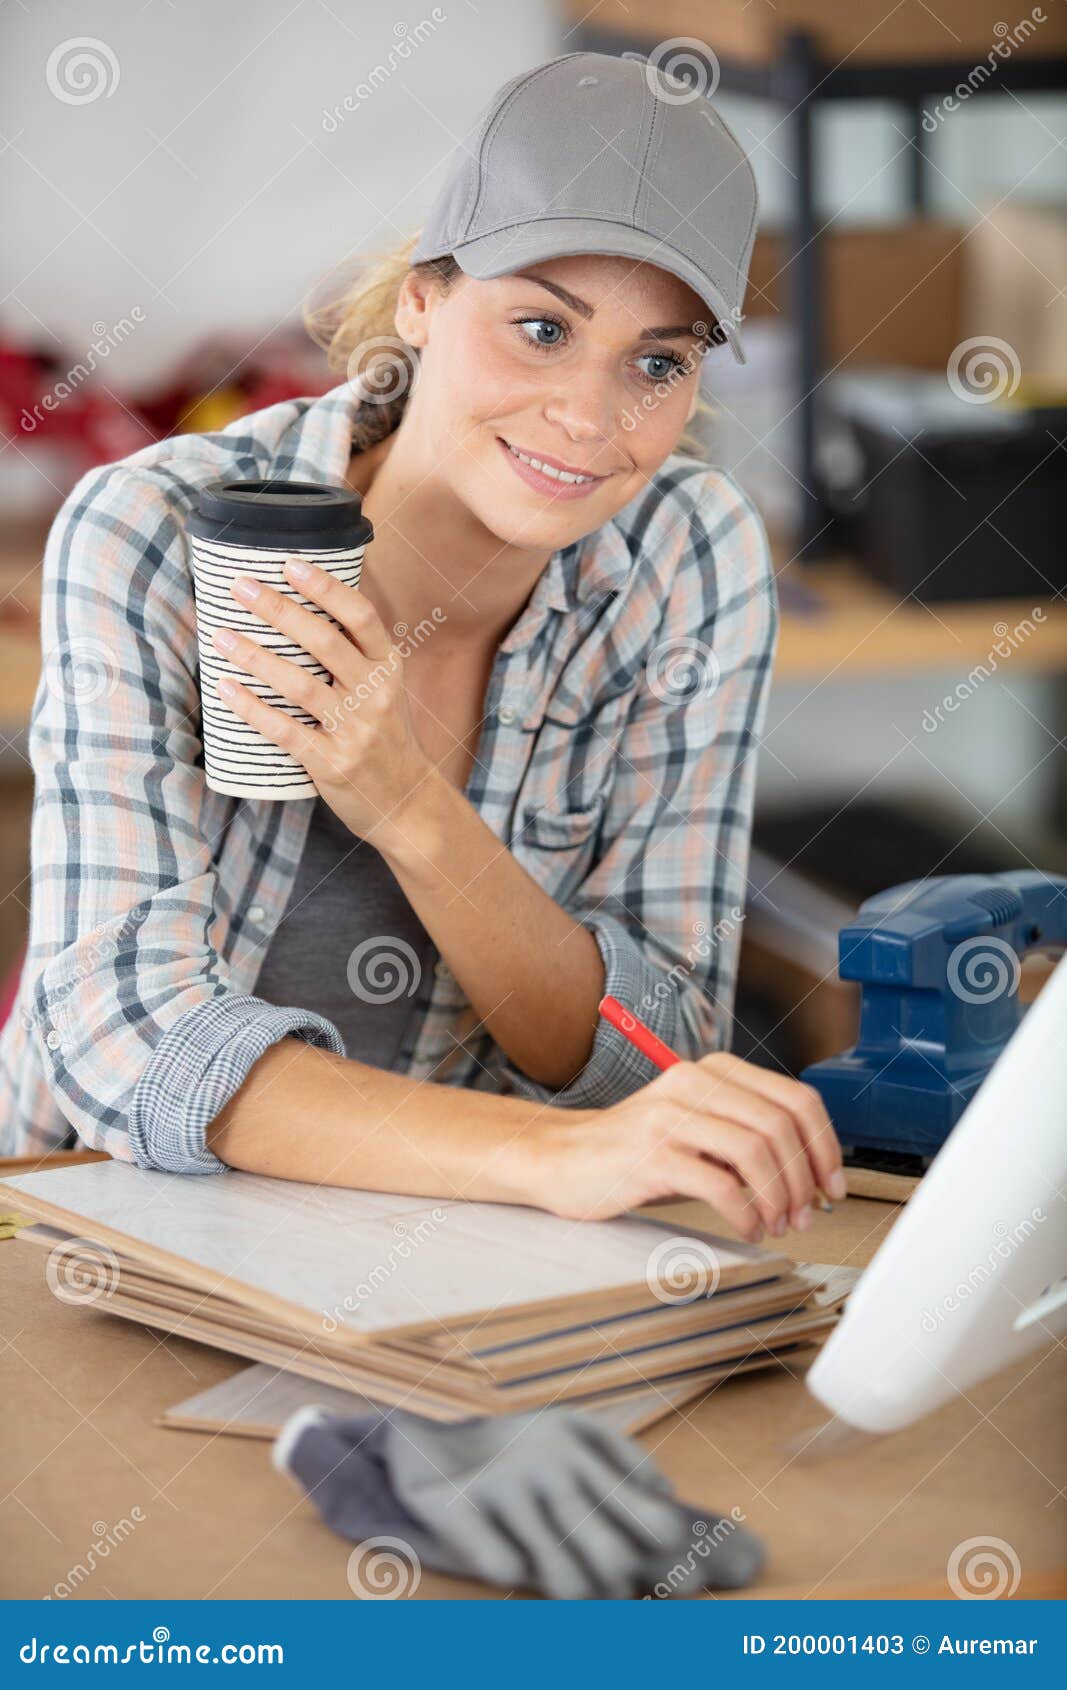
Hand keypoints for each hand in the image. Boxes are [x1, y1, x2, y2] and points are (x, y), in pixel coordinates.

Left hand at [212, 558, 432, 847]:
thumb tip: (303, 600)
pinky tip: (226, 689)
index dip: (324, 587)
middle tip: (239, 586)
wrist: (406, 801)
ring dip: (255, 656)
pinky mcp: (333, 762)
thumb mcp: (385, 687)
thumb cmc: (384, 735)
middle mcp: (375, 694)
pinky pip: (286, 731)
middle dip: (278, 610)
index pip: (360, 616)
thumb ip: (355, 651)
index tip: (288, 564)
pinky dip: (252, 709)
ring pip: (299, 684)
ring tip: (221, 636)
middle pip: (324, 642)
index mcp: (388, 666)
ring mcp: (355, 730)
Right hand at [533, 1052, 845, 1237]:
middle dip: (805, 1178)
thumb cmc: (635, 1151)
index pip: (796, 1098)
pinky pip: (722, 1185)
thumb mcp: (697, 1128)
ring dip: (779, 1198)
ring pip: (757, 1152)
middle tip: (806, 1214)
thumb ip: (746, 1134)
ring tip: (776, 1224)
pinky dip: (747, 1214)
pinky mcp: (652, 1154)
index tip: (832, 1183)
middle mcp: (694, 1084)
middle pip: (782, 1125)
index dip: (825, 1145)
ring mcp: (671, 1116)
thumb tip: (812, 1170)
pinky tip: (747, 1227)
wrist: (562, 1159)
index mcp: (713, 1071)